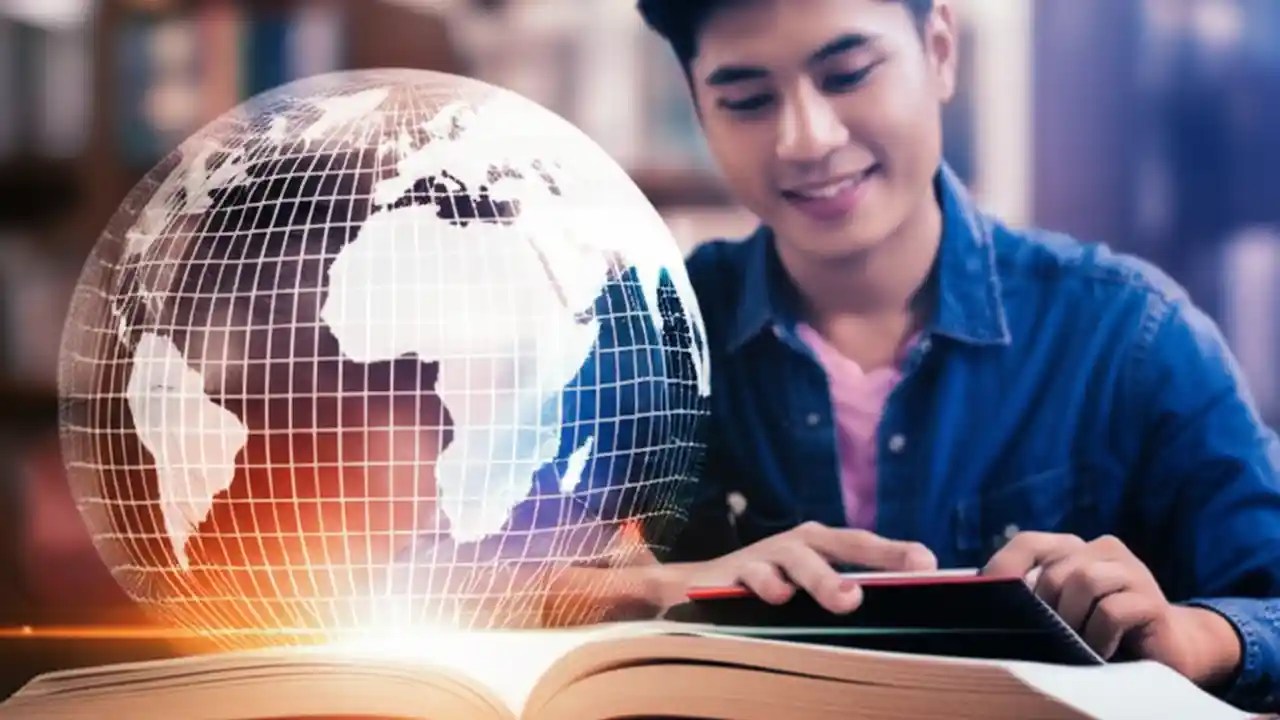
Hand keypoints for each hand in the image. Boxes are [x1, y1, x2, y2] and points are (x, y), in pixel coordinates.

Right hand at [678, 521, 936, 612]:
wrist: (699, 587)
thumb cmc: (769, 585)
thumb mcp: (806, 585)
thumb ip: (843, 592)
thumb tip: (901, 611)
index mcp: (821, 544)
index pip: (865, 544)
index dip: (895, 552)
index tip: (929, 564)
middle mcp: (797, 546)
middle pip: (838, 547)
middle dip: (871, 560)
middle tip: (895, 582)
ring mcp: (765, 558)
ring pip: (798, 564)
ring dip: (823, 580)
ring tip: (846, 598)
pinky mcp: (732, 575)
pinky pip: (752, 579)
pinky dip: (766, 588)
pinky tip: (774, 599)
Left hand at [984, 532, 1240, 686]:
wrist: (1165, 649)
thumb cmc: (1099, 631)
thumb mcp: (1059, 610)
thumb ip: (1030, 597)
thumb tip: (985, 598)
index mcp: (1074, 549)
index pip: (1028, 542)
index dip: (1005, 568)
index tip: (990, 598)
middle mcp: (1101, 550)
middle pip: (1054, 570)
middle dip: (1045, 609)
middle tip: (1051, 636)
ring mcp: (1129, 570)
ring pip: (1083, 581)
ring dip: (1072, 620)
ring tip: (1077, 644)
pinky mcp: (1151, 600)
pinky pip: (1111, 611)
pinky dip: (1098, 635)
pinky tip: (1100, 650)